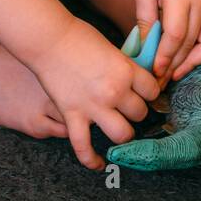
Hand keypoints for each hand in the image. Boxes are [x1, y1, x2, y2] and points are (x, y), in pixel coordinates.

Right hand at [29, 16, 159, 171]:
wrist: (48, 38)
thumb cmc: (78, 36)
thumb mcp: (111, 47)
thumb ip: (123, 68)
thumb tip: (134, 82)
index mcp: (126, 70)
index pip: (152, 91)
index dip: (150, 93)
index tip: (146, 94)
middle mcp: (114, 91)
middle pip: (140, 114)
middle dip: (136, 112)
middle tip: (128, 107)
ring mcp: (93, 106)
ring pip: (122, 134)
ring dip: (123, 133)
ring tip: (119, 128)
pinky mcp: (72, 116)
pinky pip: (84, 147)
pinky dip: (92, 160)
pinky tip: (99, 164)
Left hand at [133, 0, 200, 84]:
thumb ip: (145, 21)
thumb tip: (146, 51)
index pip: (176, 33)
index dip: (165, 55)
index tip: (155, 70)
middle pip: (190, 41)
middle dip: (174, 64)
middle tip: (159, 80)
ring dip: (189, 63)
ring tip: (173, 75)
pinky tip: (187, 63)